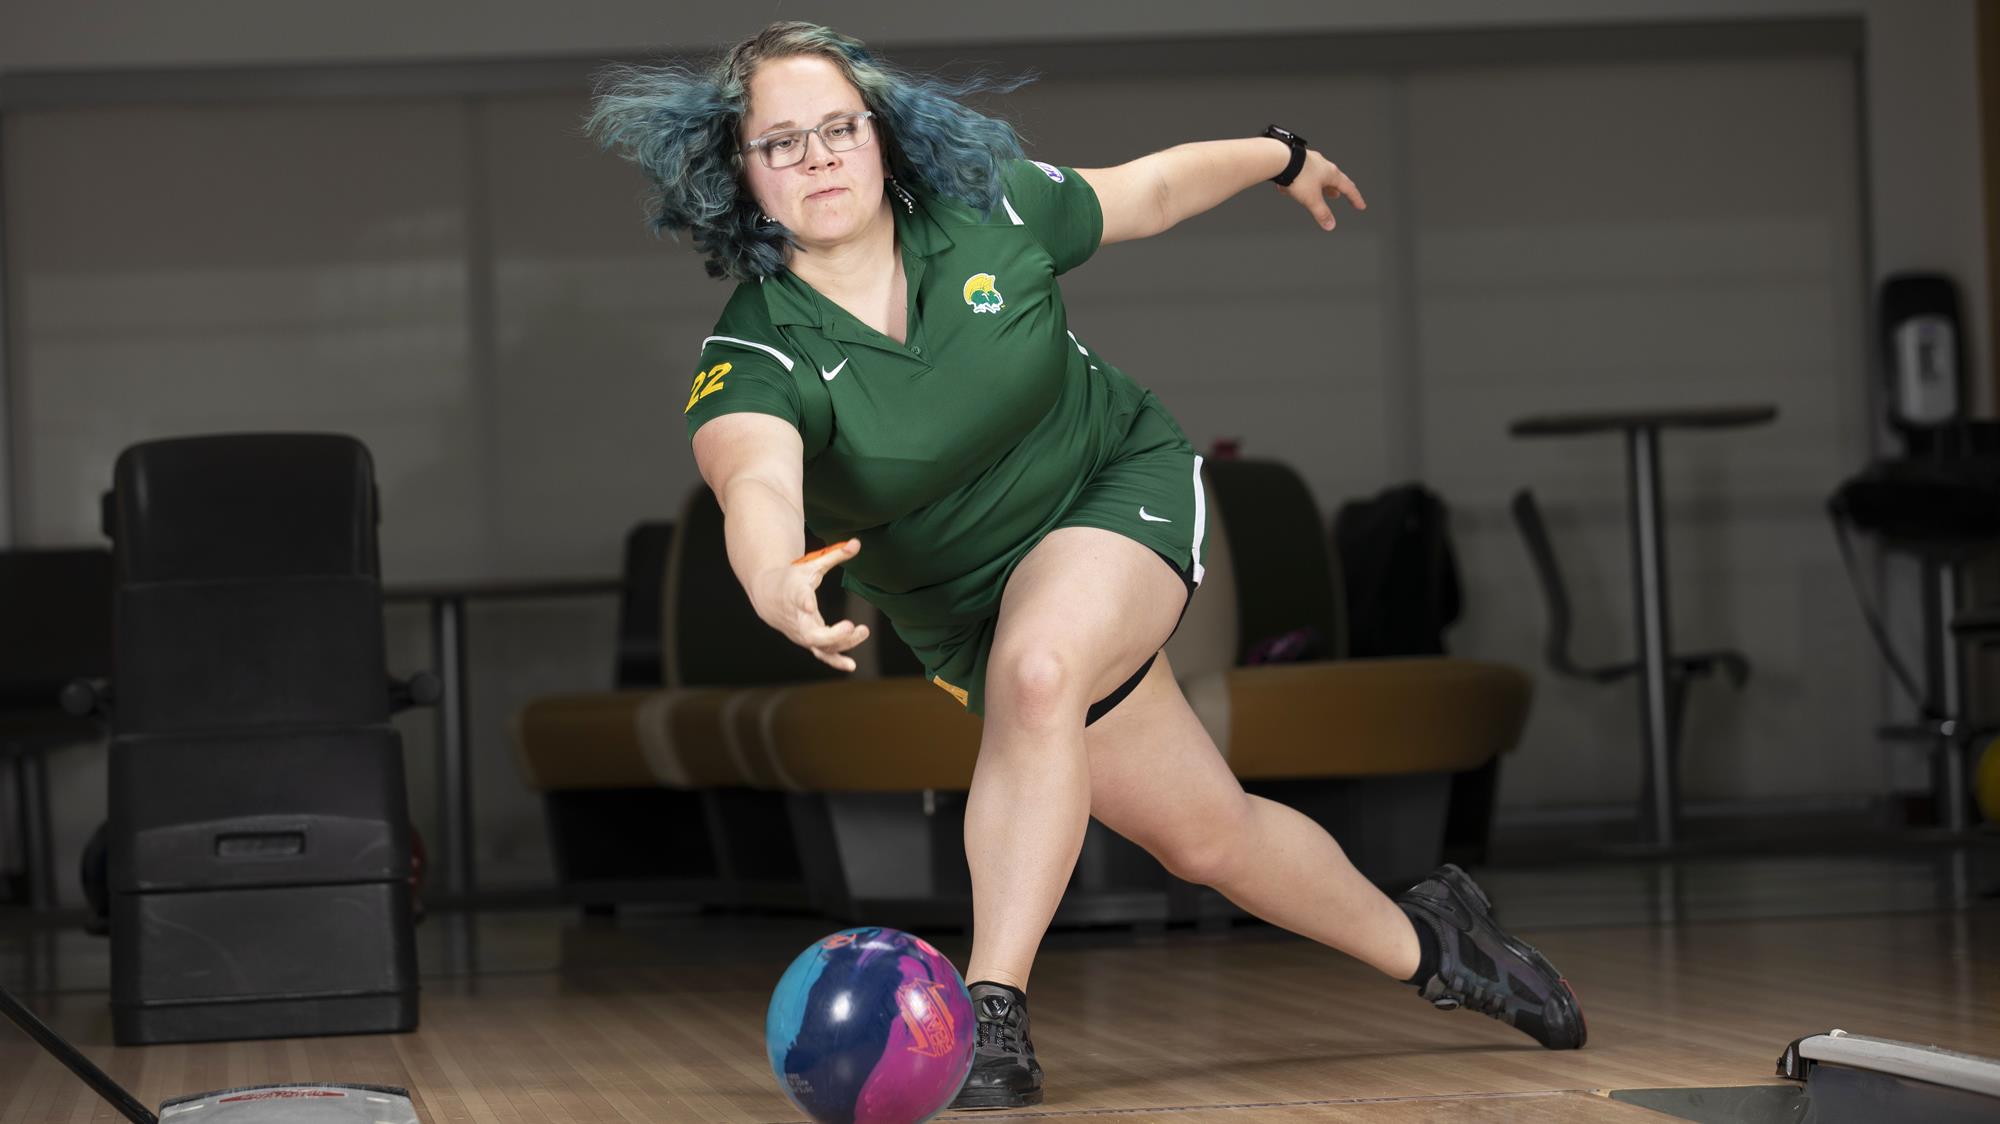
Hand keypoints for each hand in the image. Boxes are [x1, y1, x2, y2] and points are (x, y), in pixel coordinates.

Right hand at [750, 538, 870, 671]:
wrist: (768, 596)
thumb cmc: (793, 578)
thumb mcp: (811, 564)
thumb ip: (835, 555)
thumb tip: (857, 543)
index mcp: (796, 594)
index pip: (798, 599)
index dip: (803, 602)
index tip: (809, 604)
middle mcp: (798, 618)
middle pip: (812, 633)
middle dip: (832, 633)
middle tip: (850, 625)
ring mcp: (803, 633)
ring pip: (821, 645)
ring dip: (842, 643)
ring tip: (862, 631)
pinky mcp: (808, 641)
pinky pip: (822, 654)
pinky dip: (836, 661)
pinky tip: (851, 666)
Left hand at [1280, 150, 1366, 230]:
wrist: (1279, 159)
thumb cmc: (1298, 175)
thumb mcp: (1312, 199)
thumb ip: (1321, 213)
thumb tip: (1330, 225)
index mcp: (1331, 173)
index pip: (1349, 188)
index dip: (1355, 198)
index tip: (1360, 205)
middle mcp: (1323, 165)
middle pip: (1334, 179)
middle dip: (1337, 189)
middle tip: (1340, 195)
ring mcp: (1310, 161)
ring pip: (1318, 176)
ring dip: (1320, 185)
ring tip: (1320, 192)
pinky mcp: (1297, 161)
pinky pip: (1302, 174)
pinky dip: (1300, 183)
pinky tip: (1289, 189)